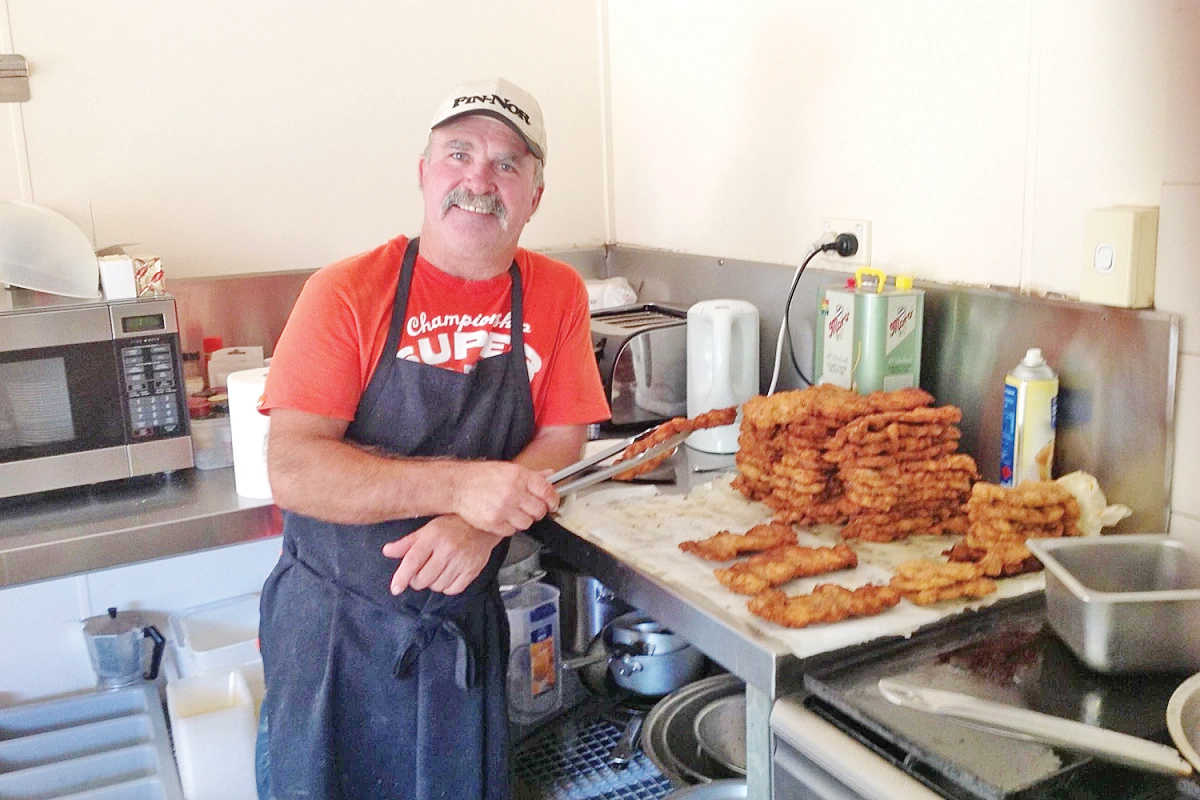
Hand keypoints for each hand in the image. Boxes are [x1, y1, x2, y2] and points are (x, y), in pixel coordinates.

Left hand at [382, 515, 503, 595]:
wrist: (482, 525)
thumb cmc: (453, 525)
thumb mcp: (427, 529)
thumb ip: (406, 543)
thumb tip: (387, 551)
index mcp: (433, 537)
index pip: (413, 562)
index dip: (402, 577)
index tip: (395, 588)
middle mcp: (448, 550)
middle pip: (423, 578)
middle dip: (417, 580)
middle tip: (420, 571)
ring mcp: (462, 561)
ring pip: (437, 586)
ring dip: (432, 583)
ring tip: (436, 570)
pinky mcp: (472, 570)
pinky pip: (453, 589)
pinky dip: (447, 587)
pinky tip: (447, 575)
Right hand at [452, 462, 557, 536]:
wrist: (457, 486)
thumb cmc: (482, 477)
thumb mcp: (508, 469)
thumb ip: (531, 475)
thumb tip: (549, 475)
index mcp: (519, 476)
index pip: (546, 491)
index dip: (553, 500)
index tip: (552, 504)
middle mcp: (513, 492)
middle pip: (539, 510)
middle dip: (537, 511)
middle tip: (529, 508)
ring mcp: (503, 508)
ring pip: (527, 523)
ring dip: (523, 520)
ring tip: (513, 512)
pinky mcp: (493, 522)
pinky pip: (511, 531)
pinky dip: (509, 527)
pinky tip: (502, 517)